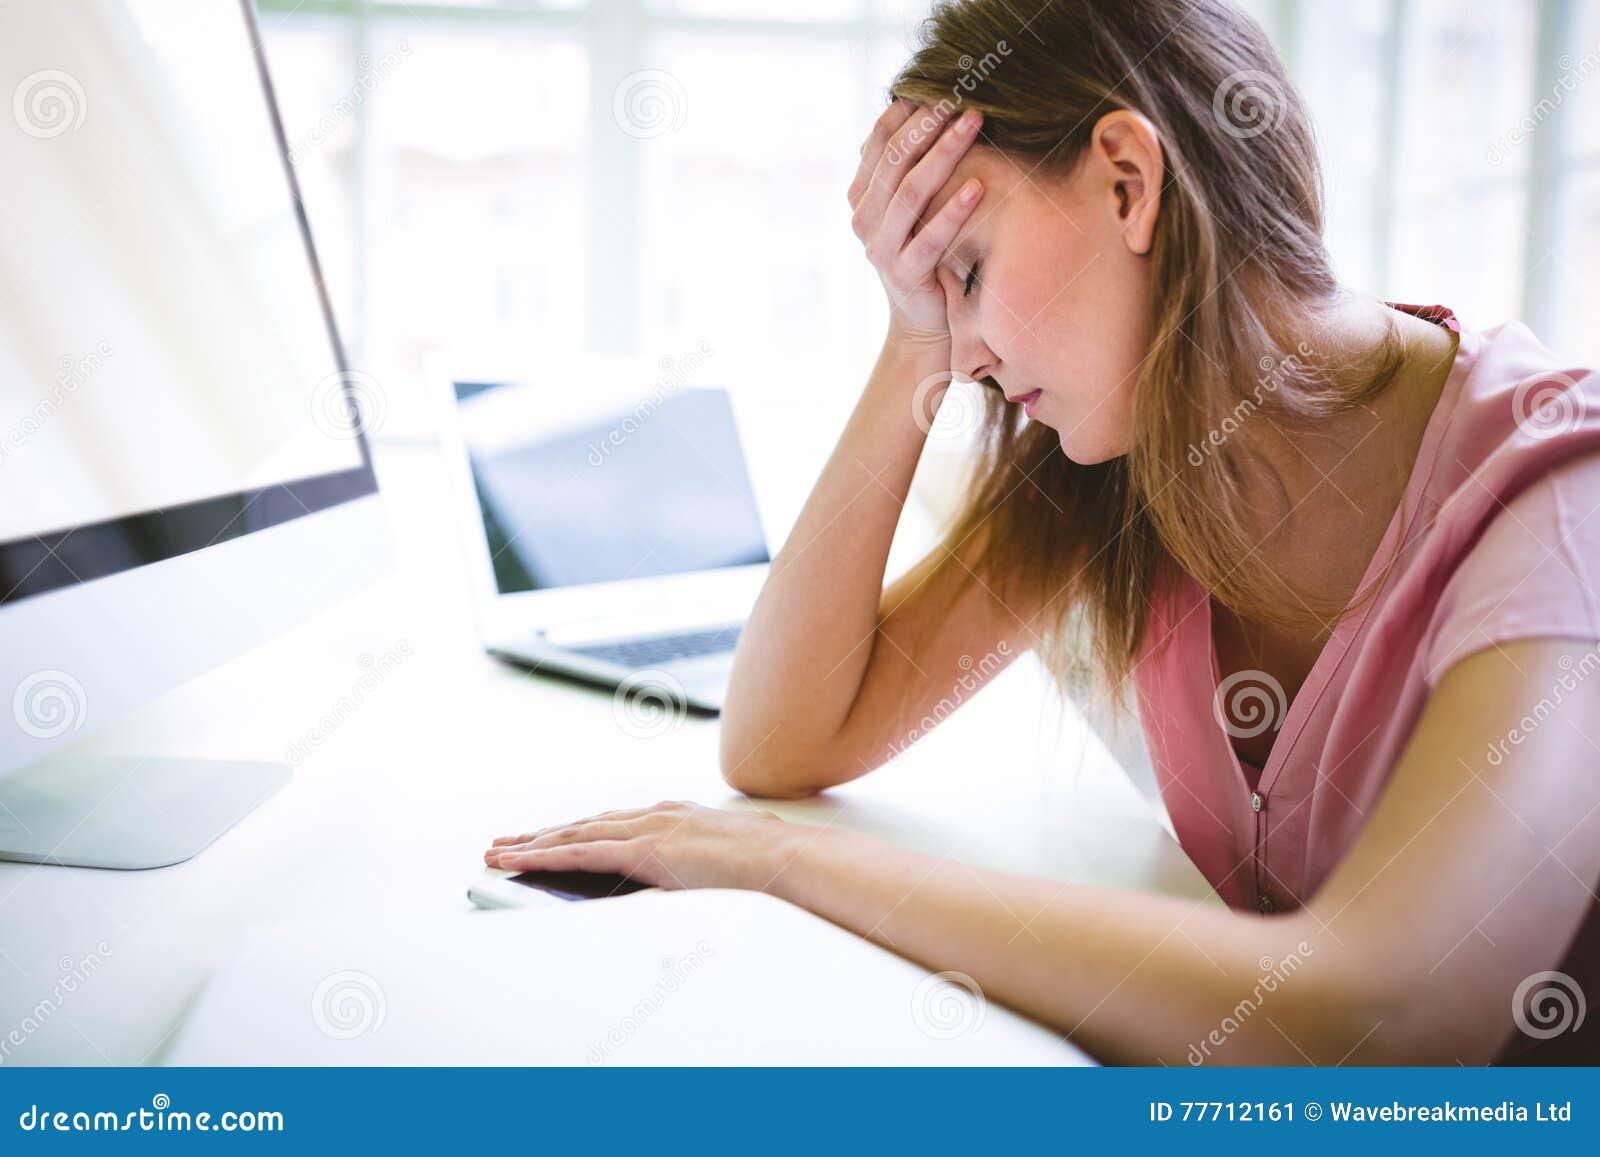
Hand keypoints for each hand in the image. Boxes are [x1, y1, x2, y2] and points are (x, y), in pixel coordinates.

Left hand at [484, 801, 793, 891]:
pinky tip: (521, 861)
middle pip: (586, 823)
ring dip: (533, 844)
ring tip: (500, 853)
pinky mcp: (641, 850)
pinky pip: (580, 853)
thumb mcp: (730, 861)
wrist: (784, 858)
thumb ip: (706, 864)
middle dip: (544, 833)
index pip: (615, 822)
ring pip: (574, 834)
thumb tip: (706, 877)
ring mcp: (647, 829)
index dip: (580, 829)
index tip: (554, 835)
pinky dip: (545, 856)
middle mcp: (656, 815)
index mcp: (677, 816)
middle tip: (508, 842)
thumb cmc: (769, 863)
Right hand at [848, 99, 985, 344]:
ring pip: (908, 192)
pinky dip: (954, 211)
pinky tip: (979, 186)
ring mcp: (881, 249)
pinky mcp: (905, 275)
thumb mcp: (916, 211)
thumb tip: (935, 114)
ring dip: (944, 154)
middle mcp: (864, 220)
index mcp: (862, 199)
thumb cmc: (929, 258)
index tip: (939, 86)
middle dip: (928, 124)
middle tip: (962, 97)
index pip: (878, 142)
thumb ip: (913, 172)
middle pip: (893, 160)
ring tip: (974, 125)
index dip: (906, 112)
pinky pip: (930, 238)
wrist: (924, 324)